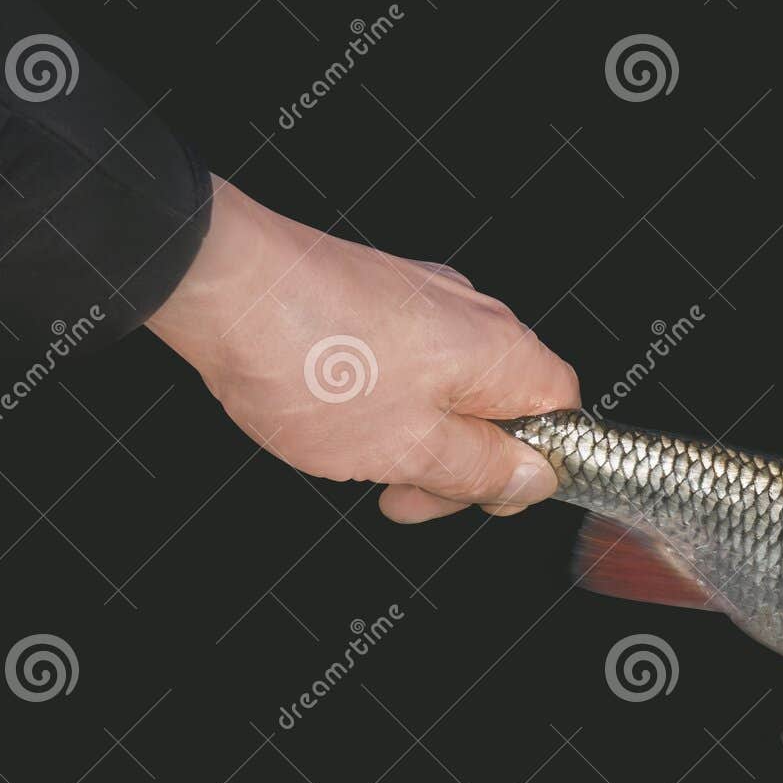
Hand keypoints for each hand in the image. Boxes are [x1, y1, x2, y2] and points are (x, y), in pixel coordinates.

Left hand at [146, 176, 577, 521]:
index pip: (562, 412)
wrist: (221, 284)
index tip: (486, 497)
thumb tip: (532, 479)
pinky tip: (338, 420)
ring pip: (450, 388)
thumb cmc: (314, 364)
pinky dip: (387, 402)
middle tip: (406, 496)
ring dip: (418, 438)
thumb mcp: (412, 450)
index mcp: (503, 352)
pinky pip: (409, 362)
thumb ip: (484, 471)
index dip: (534, 465)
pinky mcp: (377, 293)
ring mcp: (424, 297)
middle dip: (461, 462)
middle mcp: (475, 315)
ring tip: (359, 462)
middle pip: (503, 405)